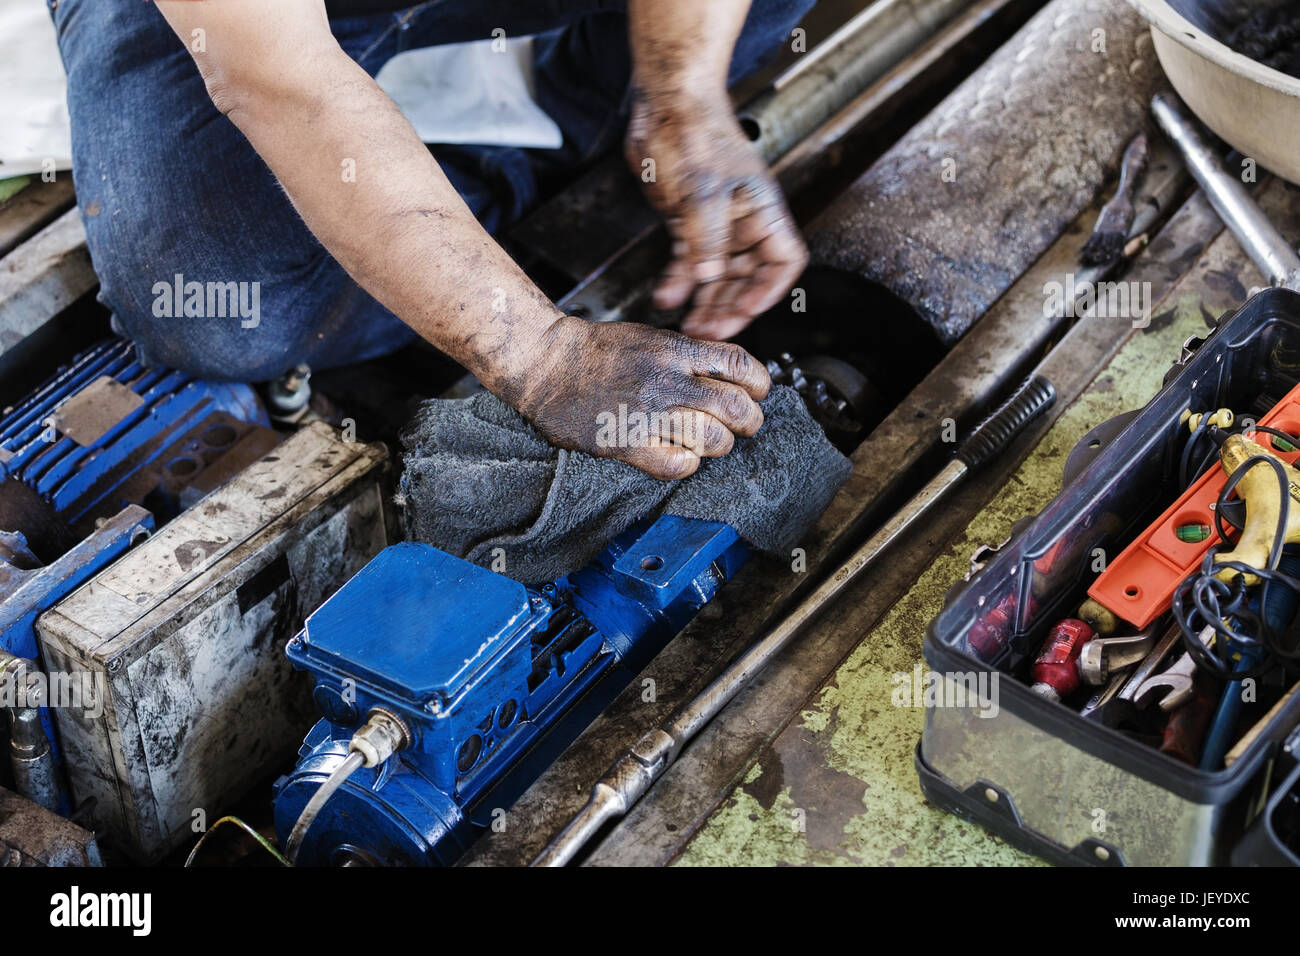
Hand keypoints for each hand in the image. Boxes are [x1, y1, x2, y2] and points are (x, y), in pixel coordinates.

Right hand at [512, 315, 769, 479]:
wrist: (546, 362)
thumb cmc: (596, 351)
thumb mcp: (650, 336)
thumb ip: (689, 354)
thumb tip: (727, 372)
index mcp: (674, 350)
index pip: (739, 365)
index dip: (760, 383)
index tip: (759, 393)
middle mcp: (667, 381)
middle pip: (735, 407)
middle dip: (749, 421)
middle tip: (743, 426)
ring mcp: (647, 413)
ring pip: (712, 439)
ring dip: (720, 446)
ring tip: (711, 443)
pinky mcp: (626, 442)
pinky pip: (676, 464)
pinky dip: (687, 465)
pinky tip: (680, 456)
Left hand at [625, 91, 807, 340]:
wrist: (665, 105)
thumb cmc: (694, 133)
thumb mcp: (702, 192)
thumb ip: (707, 240)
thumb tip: (709, 277)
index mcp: (763, 213)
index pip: (783, 263)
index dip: (769, 292)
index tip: (746, 311)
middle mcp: (744, 223)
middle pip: (748, 278)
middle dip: (730, 307)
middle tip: (709, 331)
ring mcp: (717, 225)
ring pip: (718, 276)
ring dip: (705, 302)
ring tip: (690, 325)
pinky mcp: (689, 224)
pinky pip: (689, 263)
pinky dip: (678, 282)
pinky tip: (666, 297)